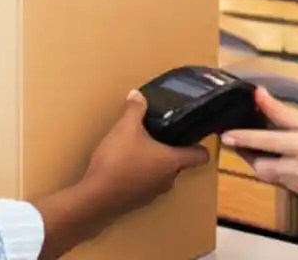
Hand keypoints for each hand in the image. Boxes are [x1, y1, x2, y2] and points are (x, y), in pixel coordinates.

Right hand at [81, 90, 210, 215]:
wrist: (97, 197)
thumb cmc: (118, 160)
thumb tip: (138, 95)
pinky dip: (140, 175)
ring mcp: (154, 193)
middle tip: (158, 135)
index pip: (201, 156)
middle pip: (179, 164)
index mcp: (172, 161)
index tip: (194, 135)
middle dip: (170, 150)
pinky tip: (124, 165)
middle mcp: (168, 179)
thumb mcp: (125, 128)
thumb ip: (134, 110)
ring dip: (154, 163)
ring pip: (162, 175)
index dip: (200, 145)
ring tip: (138, 148)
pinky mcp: (138, 201)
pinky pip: (146, 184)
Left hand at [221, 87, 297, 202]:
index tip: (225, 134)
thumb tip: (259, 94)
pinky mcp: (297, 192)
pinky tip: (270, 156)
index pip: (267, 142)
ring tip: (249, 144)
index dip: (244, 137)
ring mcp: (297, 184)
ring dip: (254, 160)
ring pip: (264, 174)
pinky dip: (267, 168)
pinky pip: (274, 180)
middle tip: (234, 137)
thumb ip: (285, 112)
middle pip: (259, 164)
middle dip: (245, 151)